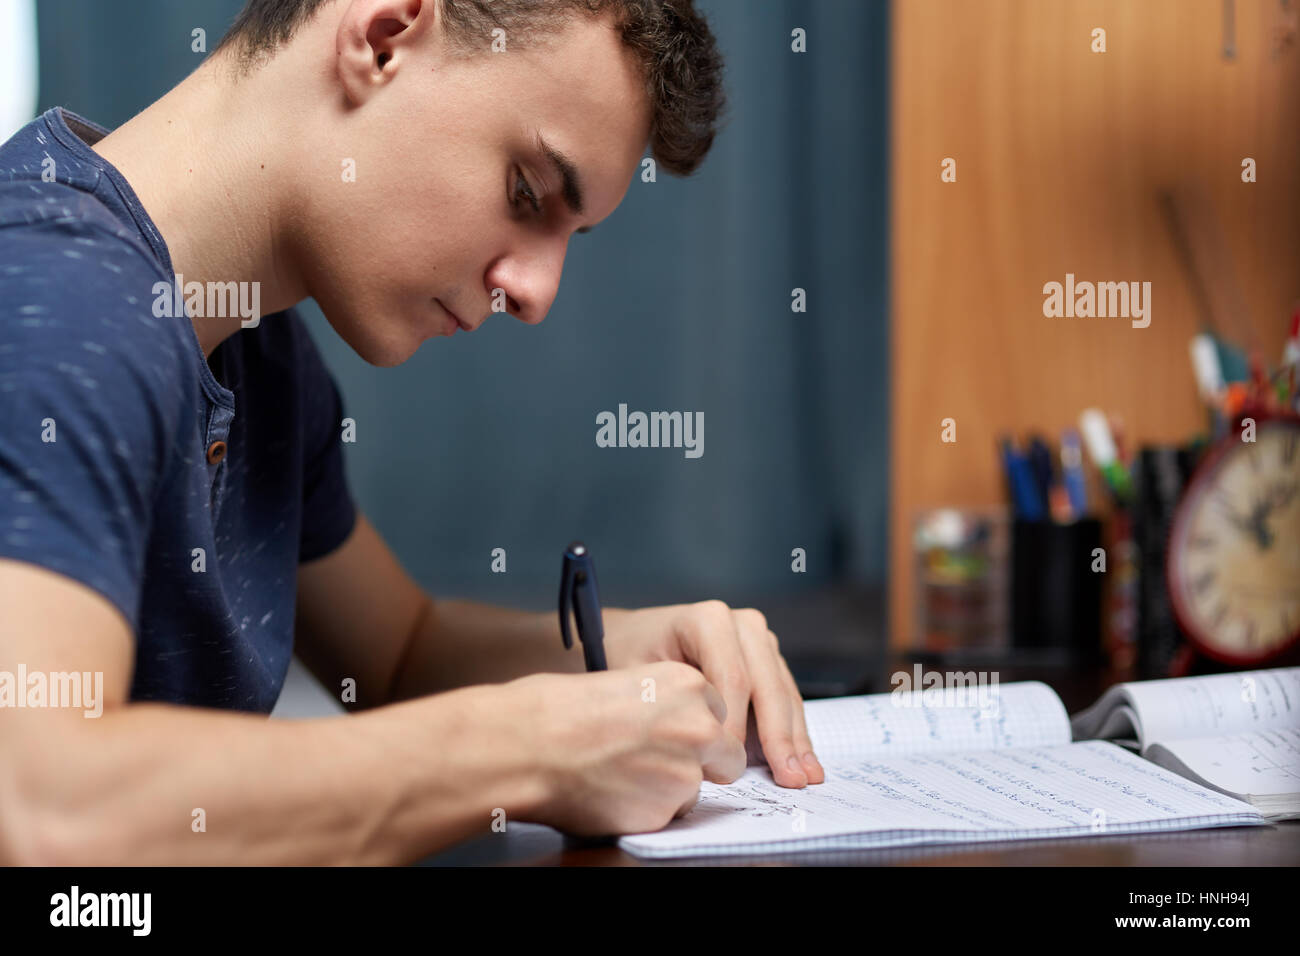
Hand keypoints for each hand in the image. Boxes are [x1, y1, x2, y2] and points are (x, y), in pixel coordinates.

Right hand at [511, 663, 746, 835]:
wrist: (529, 746)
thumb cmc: (561, 710)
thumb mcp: (627, 681)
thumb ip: (668, 705)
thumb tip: (682, 731)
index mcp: (688, 683)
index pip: (721, 713)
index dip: (696, 727)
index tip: (673, 733)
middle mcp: (698, 725)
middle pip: (729, 754)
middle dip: (703, 762)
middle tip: (659, 760)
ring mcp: (686, 770)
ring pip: (698, 788)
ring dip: (670, 787)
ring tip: (621, 773)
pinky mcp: (667, 810)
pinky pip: (670, 815)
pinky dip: (647, 809)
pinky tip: (614, 792)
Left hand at [601, 600, 824, 787]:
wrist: (628, 640)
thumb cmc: (628, 657)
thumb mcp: (635, 677)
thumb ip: (666, 708)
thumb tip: (697, 751)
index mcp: (707, 620)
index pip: (733, 679)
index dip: (737, 724)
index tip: (732, 762)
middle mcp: (740, 624)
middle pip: (767, 686)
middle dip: (779, 736)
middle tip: (789, 778)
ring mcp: (759, 641)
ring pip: (783, 694)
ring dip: (795, 738)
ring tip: (805, 776)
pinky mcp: (767, 660)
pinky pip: (784, 698)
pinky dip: (793, 731)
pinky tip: (802, 761)